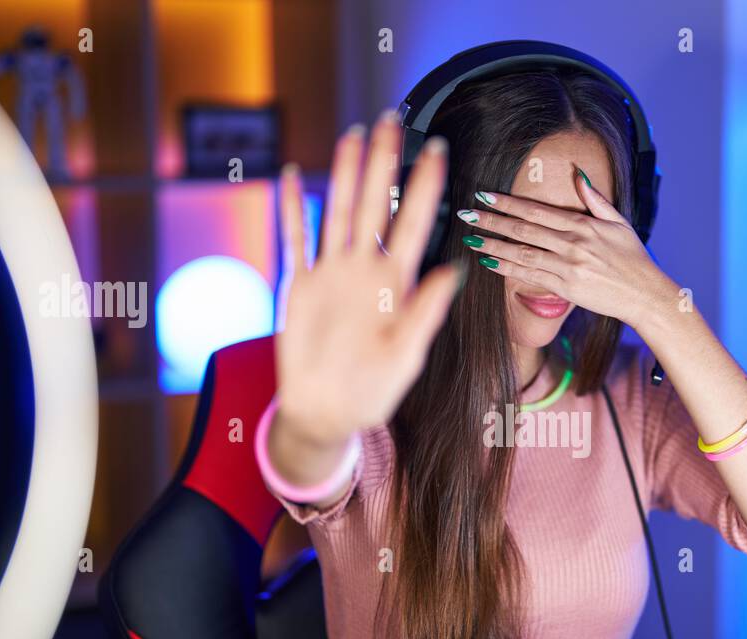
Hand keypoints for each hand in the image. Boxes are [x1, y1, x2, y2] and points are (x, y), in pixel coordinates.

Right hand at [273, 112, 459, 456]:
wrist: (328, 412)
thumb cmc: (373, 390)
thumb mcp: (407, 353)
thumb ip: (427, 311)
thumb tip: (456, 271)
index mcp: (396, 284)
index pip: (414, 223)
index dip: (425, 187)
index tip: (437, 150)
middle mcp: (365, 270)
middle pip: (375, 203)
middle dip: (384, 162)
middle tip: (394, 118)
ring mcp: (332, 273)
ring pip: (338, 211)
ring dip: (343, 173)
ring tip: (353, 134)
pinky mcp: (300, 284)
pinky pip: (295, 238)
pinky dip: (292, 208)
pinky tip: (291, 176)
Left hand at [461, 174, 680, 330]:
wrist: (645, 295)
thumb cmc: (634, 260)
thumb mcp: (619, 223)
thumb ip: (595, 200)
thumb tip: (577, 174)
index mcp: (583, 225)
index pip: (537, 210)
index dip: (508, 202)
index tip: (485, 195)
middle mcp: (572, 243)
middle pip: (523, 228)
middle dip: (492, 220)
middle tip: (467, 214)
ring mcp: (568, 266)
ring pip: (522, 252)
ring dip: (494, 244)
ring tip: (471, 238)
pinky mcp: (566, 288)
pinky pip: (531, 276)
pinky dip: (508, 268)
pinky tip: (489, 262)